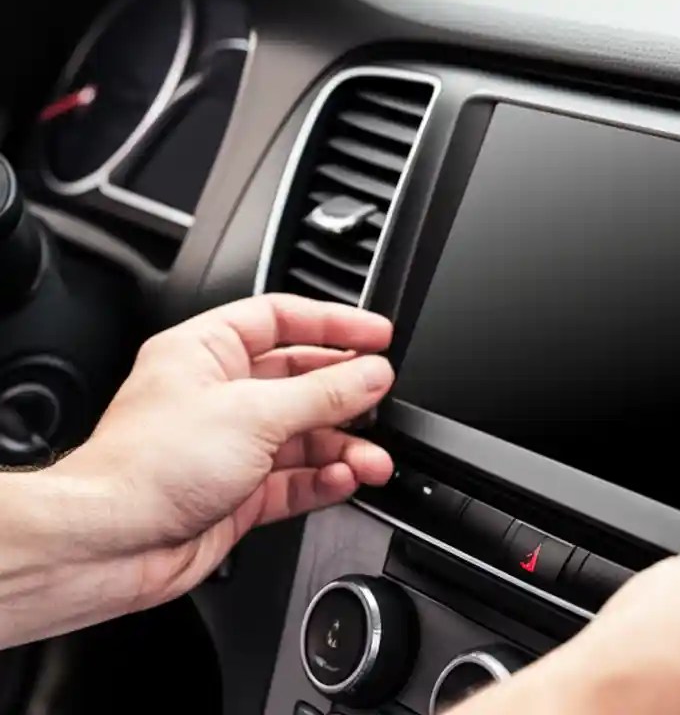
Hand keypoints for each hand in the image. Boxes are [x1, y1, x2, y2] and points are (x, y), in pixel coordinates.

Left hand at [0, 295, 395, 646]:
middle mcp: (218, 395)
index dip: (333, 324)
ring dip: (345, 447)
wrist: (112, 545)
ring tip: (373, 459)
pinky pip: (297, 479)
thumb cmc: (147, 469)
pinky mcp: (240, 493)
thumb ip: (324, 394)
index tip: (377, 336)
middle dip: (347, 394)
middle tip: (382, 399)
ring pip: (306, 436)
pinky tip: (345, 479)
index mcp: (205, 352)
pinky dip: (325, 480)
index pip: (281, 319)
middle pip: (301, 380)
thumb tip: (372, 374)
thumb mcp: (254, 414)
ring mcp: (230, 446)